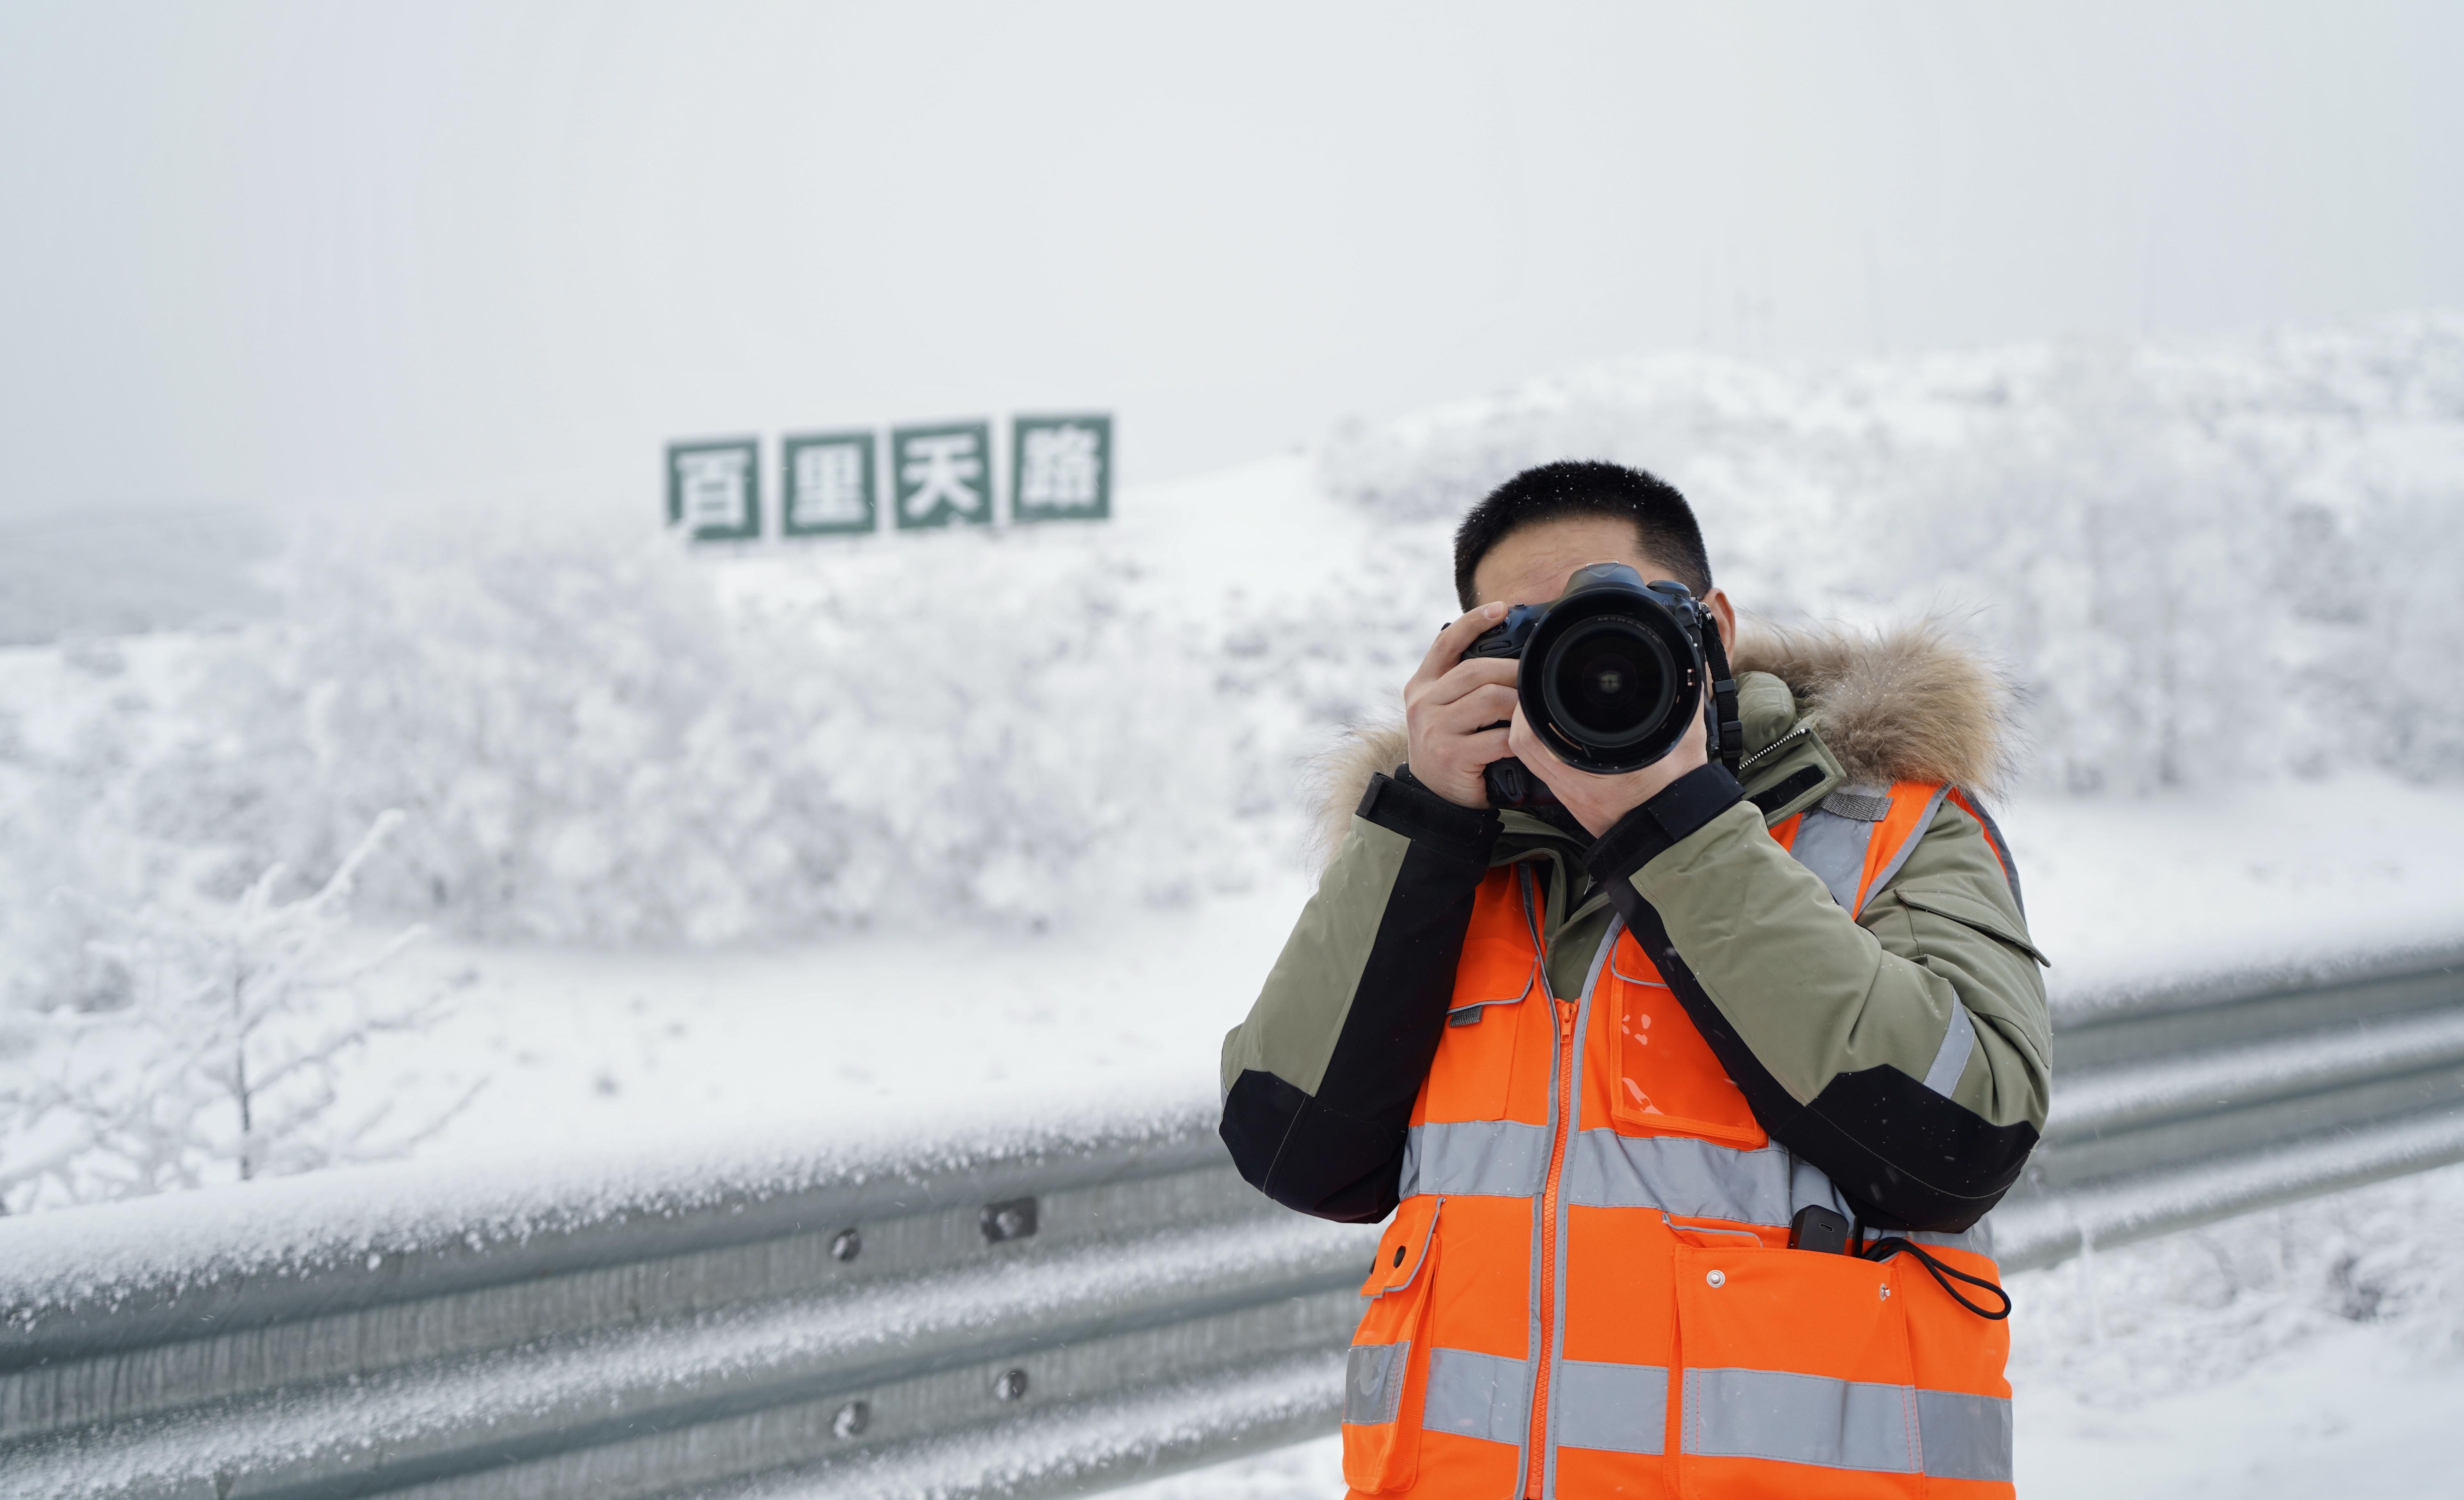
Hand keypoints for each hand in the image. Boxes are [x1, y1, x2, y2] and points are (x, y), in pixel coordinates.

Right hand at [1404, 602, 1518, 808]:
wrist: (1432, 797)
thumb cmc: (1450, 746)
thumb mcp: (1443, 708)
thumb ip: (1462, 683)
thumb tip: (1507, 652)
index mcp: (1422, 685)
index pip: (1444, 643)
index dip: (1472, 622)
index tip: (1500, 608)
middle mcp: (1423, 703)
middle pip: (1475, 671)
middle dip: (1513, 670)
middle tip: (1536, 675)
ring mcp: (1434, 729)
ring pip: (1488, 700)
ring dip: (1518, 702)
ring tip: (1531, 709)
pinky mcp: (1450, 755)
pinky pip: (1496, 738)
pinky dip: (1517, 738)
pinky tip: (1524, 739)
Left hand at [1506, 692, 1710, 837]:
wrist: (1677, 837)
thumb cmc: (1680, 796)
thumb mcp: (1686, 741)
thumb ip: (1686, 702)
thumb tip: (1692, 673)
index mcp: (1594, 769)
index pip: (1537, 735)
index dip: (1530, 705)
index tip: (1539, 683)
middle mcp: (1574, 784)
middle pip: (1524, 744)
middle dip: (1524, 712)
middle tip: (1535, 691)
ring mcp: (1570, 795)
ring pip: (1528, 759)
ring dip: (1529, 731)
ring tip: (1541, 707)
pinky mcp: (1572, 801)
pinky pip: (1541, 770)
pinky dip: (1541, 748)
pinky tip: (1556, 734)